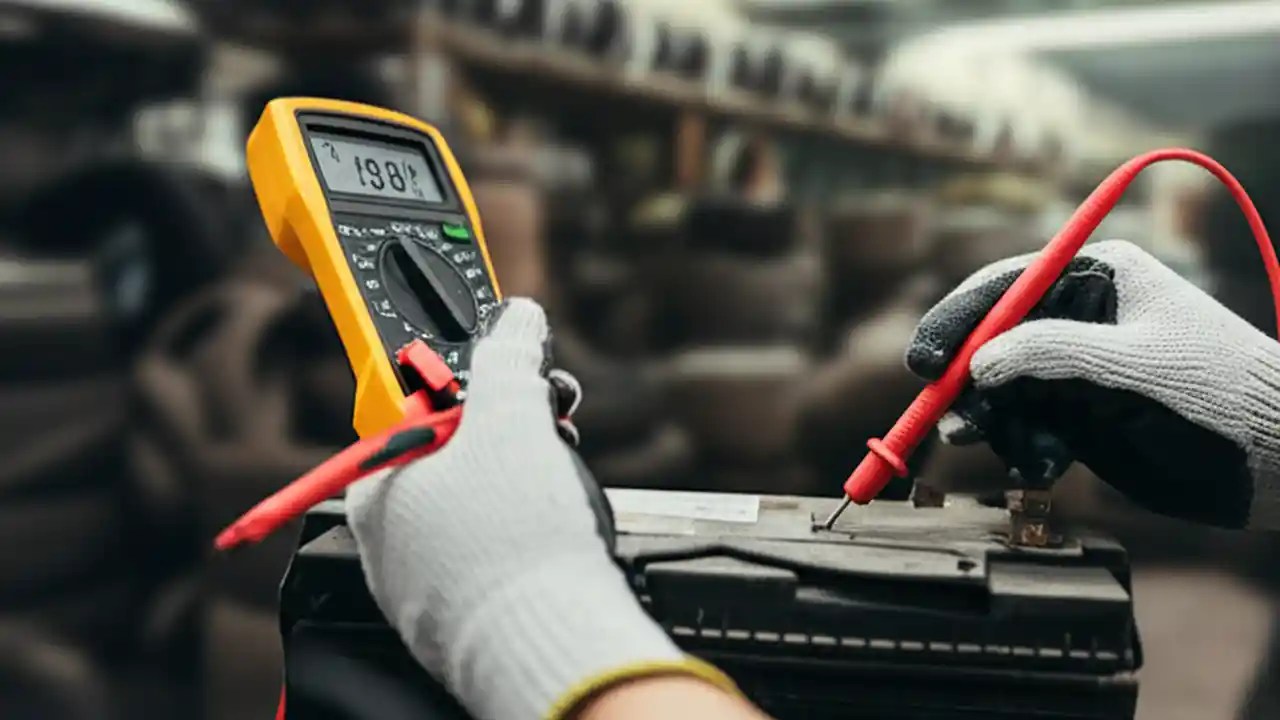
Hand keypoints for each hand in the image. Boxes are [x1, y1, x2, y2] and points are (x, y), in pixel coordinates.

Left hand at [345, 299, 737, 719]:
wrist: (552, 644)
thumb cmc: (516, 535)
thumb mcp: (512, 415)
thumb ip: (510, 355)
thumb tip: (516, 316)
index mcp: (379, 484)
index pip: (424, 408)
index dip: (480, 385)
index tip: (520, 379)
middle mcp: (389, 540)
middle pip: (457, 456)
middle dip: (516, 431)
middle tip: (556, 426)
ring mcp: (425, 586)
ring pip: (481, 507)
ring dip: (528, 480)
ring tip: (565, 484)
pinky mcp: (465, 620)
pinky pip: (496, 556)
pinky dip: (529, 535)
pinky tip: (559, 533)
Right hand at [906, 240, 1279, 528]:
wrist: (1277, 459)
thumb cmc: (1220, 392)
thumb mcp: (1132, 365)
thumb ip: (1052, 354)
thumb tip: (977, 363)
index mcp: (1099, 276)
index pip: (1005, 286)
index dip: (958, 321)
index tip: (923, 361)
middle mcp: (1082, 316)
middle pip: (994, 340)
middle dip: (967, 380)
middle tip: (945, 417)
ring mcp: (1080, 366)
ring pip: (1004, 388)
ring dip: (990, 420)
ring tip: (987, 445)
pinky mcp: (1082, 413)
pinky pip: (1028, 424)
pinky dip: (1023, 446)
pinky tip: (1041, 464)